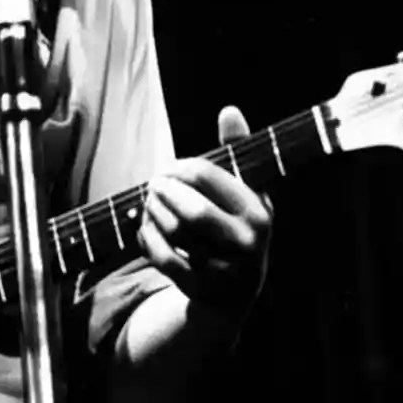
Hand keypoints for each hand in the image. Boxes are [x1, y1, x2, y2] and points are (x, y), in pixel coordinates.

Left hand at [137, 105, 272, 316]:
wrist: (236, 292)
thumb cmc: (236, 226)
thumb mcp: (245, 191)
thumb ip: (236, 150)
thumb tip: (229, 111)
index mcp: (258, 213)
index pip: (206, 176)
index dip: (178, 168)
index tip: (169, 170)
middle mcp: (245, 243)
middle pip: (191, 210)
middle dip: (163, 192)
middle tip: (152, 184)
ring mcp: (223, 269)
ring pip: (174, 232)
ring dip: (152, 212)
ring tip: (148, 203)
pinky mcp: (200, 287)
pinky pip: (162, 257)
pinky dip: (147, 238)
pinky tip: (145, 227)